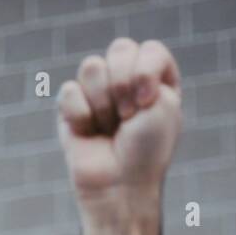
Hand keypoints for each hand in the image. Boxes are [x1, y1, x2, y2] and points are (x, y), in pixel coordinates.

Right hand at [58, 38, 181, 213]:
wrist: (119, 186)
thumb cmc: (146, 150)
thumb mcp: (166, 103)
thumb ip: (148, 64)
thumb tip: (103, 65)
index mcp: (156, 80)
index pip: (149, 49)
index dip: (146, 72)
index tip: (146, 103)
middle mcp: (128, 82)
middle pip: (120, 49)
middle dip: (123, 84)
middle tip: (128, 118)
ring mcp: (98, 94)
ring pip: (91, 67)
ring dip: (103, 104)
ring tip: (109, 129)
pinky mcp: (72, 109)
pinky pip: (69, 91)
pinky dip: (81, 116)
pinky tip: (89, 134)